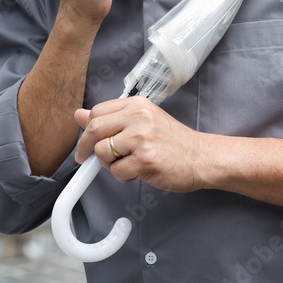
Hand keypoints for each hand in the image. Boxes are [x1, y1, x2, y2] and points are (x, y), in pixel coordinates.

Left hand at [74, 97, 205, 192]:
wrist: (202, 158)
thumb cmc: (175, 142)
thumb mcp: (144, 121)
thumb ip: (112, 118)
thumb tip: (79, 115)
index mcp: (137, 105)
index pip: (97, 112)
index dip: (87, 131)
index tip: (87, 144)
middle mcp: (139, 118)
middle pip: (95, 130)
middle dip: (88, 148)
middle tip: (90, 159)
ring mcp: (142, 139)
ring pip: (103, 153)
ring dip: (110, 164)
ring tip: (128, 164)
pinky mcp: (145, 160)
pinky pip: (117, 171)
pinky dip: (124, 176)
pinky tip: (139, 172)